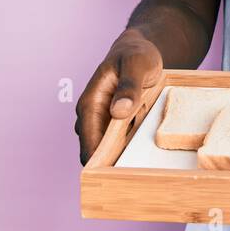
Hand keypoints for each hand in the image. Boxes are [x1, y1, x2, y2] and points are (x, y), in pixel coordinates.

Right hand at [75, 29, 164, 165]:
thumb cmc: (136, 55)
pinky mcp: (116, 125)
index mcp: (90, 103)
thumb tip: (118, 111)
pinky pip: (119, 144)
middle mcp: (92, 116)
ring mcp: (103, 122)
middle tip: (130, 179)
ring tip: (137, 170)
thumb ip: (128, 86)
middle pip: (95, 150)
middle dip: (109, 164)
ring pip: (107, 150)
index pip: (88, 140)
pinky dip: (128, 150)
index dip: (96, 160)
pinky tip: (141, 154)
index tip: (111, 175)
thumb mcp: (137, 65)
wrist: (140, 51)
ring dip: (120, 159)